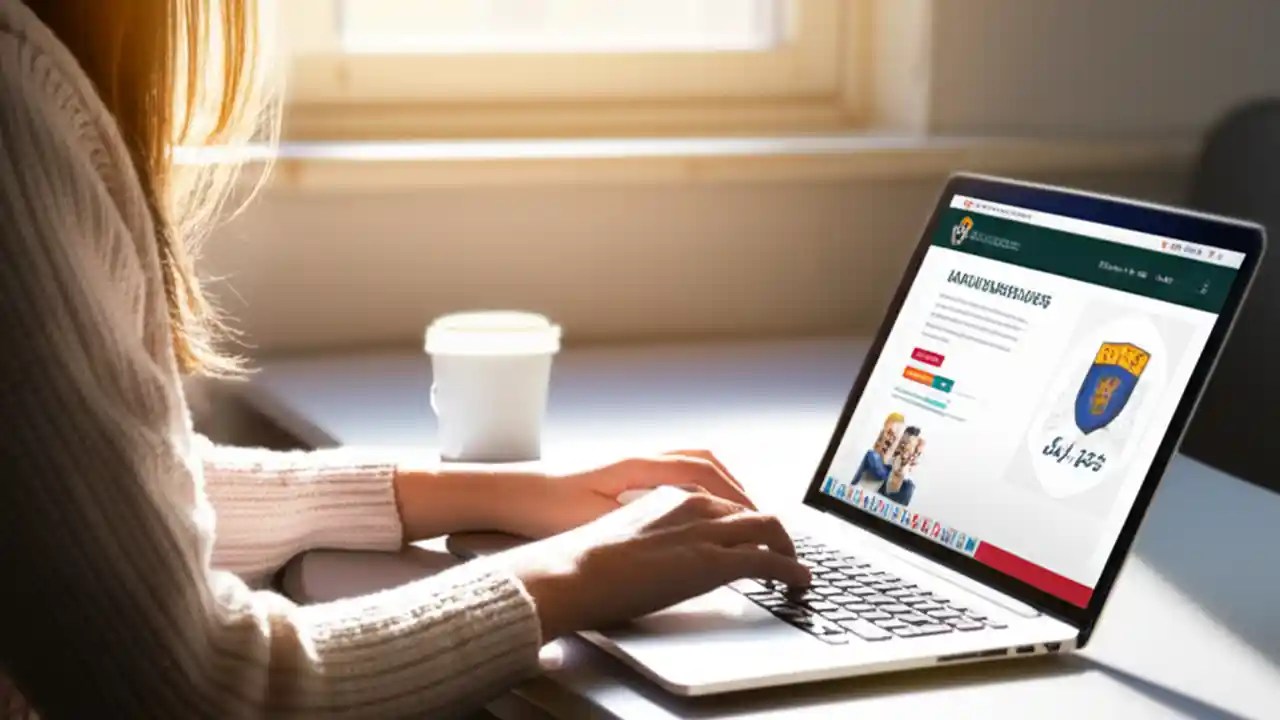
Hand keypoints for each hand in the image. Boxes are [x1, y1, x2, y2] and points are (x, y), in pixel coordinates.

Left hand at [496, 450, 755, 538]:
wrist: (507, 494)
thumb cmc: (546, 507)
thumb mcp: (597, 520)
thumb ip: (642, 523)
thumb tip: (684, 531)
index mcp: (637, 465)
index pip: (701, 470)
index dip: (734, 493)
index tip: (756, 516)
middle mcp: (638, 457)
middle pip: (704, 461)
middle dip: (736, 488)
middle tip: (760, 517)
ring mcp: (631, 464)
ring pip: (689, 465)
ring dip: (718, 486)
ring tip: (738, 515)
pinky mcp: (622, 477)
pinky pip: (674, 475)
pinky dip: (697, 489)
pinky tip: (698, 514)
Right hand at [502, 487, 809, 639]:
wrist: (574, 572)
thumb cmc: (585, 561)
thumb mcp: (623, 535)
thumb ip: (650, 536)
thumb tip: (659, 557)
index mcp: (669, 497)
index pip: (720, 502)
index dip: (740, 521)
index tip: (748, 536)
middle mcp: (692, 505)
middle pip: (750, 510)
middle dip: (771, 531)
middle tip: (781, 550)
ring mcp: (706, 530)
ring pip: (767, 527)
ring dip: (787, 547)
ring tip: (796, 568)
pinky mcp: (714, 561)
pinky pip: (769, 560)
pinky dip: (791, 570)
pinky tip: (799, 582)